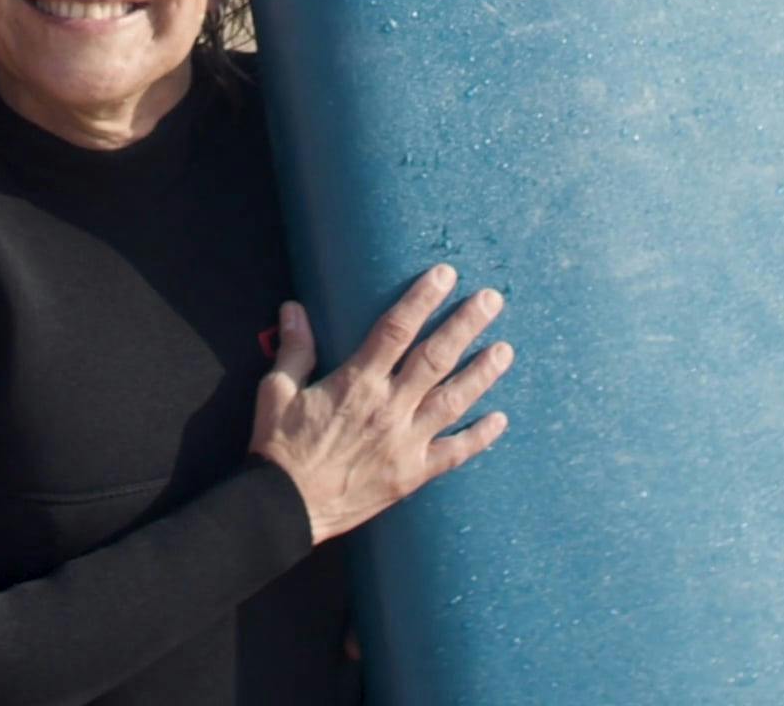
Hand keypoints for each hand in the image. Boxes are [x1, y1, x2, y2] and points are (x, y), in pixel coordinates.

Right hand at [249, 265, 513, 541]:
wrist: (286, 509)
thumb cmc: (280, 448)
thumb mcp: (278, 391)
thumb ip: (294, 349)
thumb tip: (294, 308)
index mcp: (356, 383)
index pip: (396, 330)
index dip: (422, 299)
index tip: (445, 275)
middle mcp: (388, 408)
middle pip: (435, 358)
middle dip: (466, 326)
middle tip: (492, 300)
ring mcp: (405, 443)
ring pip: (453, 401)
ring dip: (482, 374)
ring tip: (505, 350)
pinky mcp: (412, 474)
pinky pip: (454, 454)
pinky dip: (479, 437)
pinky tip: (500, 420)